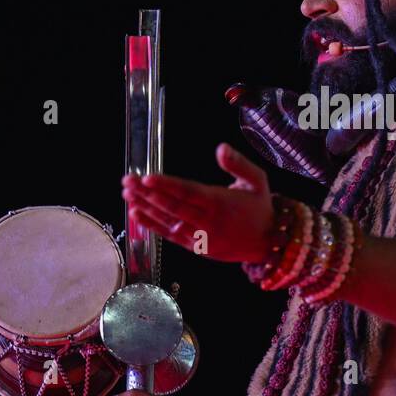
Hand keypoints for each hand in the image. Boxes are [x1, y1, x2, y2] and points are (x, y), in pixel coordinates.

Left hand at [123, 143, 273, 262]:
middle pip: (173, 207)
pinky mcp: (197, 247)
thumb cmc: (260, 207)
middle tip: (128, 181)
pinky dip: (153, 225)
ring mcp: (201, 237)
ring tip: (127, 194)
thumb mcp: (258, 181)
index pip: (189, 192)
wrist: (268, 243)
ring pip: (168, 221)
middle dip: (147, 194)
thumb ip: (239, 164)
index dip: (166, 186)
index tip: (147, 178)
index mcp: (221, 202)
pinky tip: (136, 214)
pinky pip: (171, 236)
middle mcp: (209, 221)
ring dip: (145, 207)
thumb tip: (220, 148)